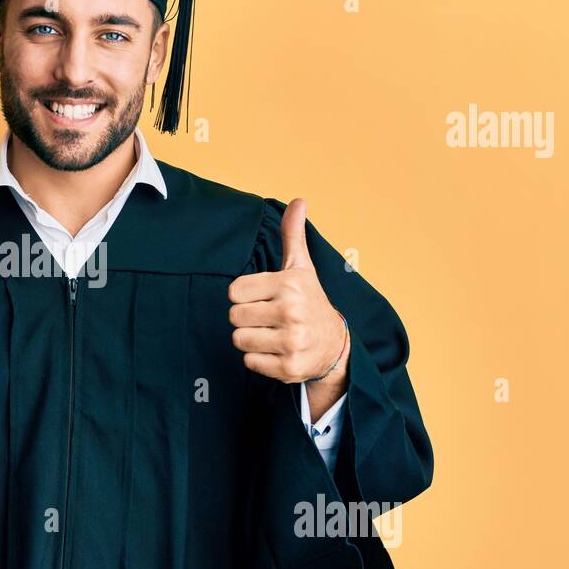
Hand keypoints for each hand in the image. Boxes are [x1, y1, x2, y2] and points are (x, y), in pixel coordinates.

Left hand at [228, 198, 346, 383]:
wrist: (334, 345)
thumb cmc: (309, 301)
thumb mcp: (301, 268)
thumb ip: (293, 234)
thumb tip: (299, 200)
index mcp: (289, 285)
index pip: (234, 292)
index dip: (244, 296)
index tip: (263, 298)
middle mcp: (292, 312)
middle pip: (234, 316)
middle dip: (246, 318)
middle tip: (268, 318)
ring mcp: (291, 342)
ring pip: (239, 340)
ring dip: (251, 339)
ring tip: (272, 334)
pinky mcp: (288, 368)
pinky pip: (249, 362)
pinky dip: (259, 360)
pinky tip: (277, 351)